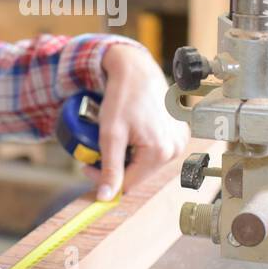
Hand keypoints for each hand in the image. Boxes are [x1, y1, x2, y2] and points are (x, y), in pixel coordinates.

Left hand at [86, 44, 189, 201]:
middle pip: (138, 174)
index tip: (88, 165)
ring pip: (146, 164)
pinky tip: (131, 133)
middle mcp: (174, 149)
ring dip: (127, 157)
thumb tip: (105, 198)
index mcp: (159, 152)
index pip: (128, 184)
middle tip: (97, 150)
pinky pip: (156, 151)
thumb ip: (110, 168)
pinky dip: (140, 147)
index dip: (105, 178)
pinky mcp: (179, 134)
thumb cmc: (123, 96)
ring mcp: (179, 141)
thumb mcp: (111, 134)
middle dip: (116, 166)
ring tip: (116, 138)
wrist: (136, 70)